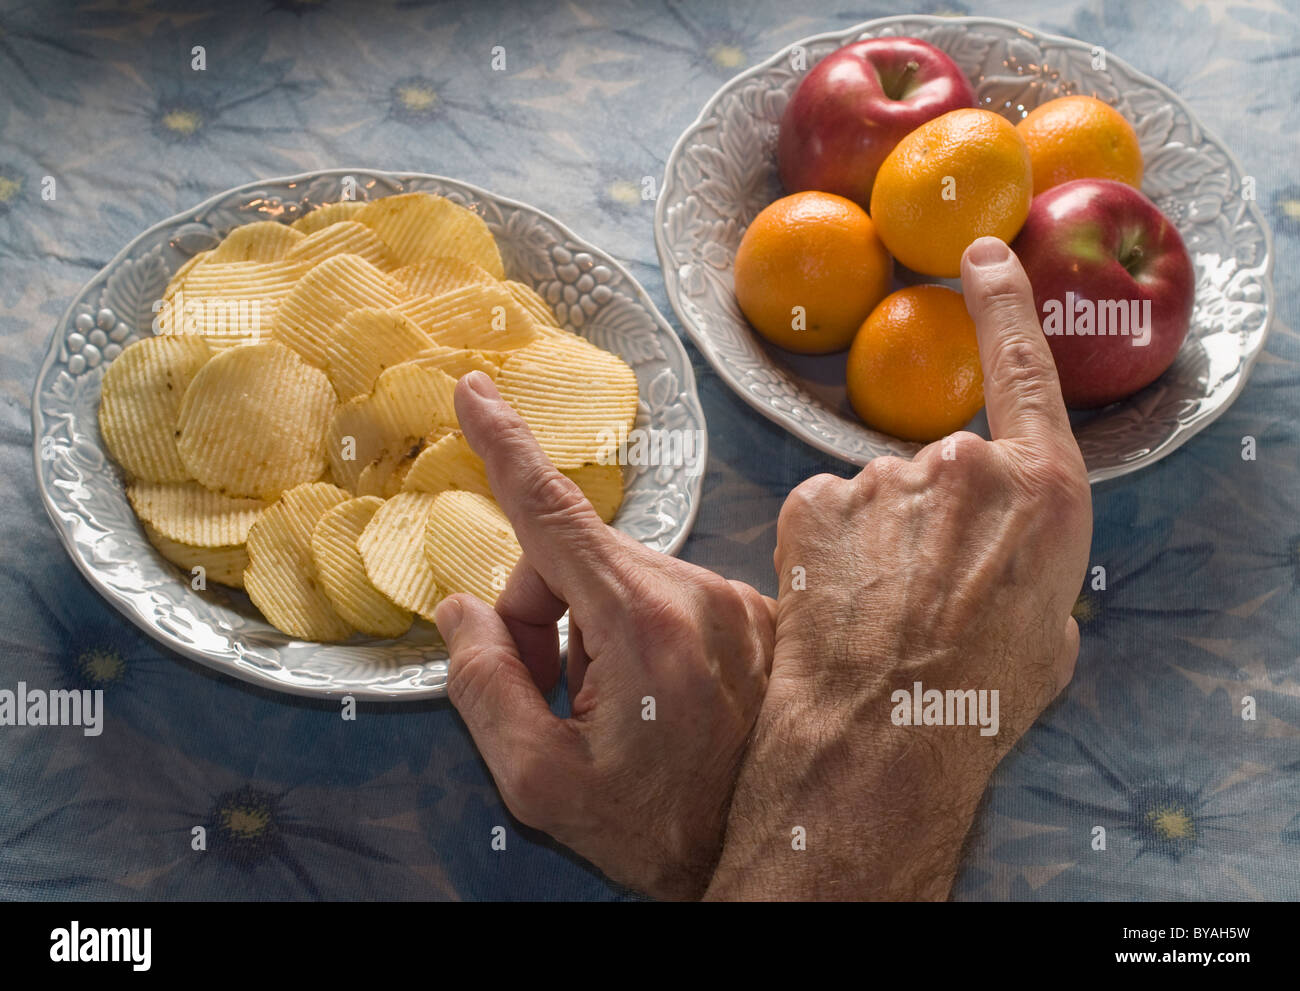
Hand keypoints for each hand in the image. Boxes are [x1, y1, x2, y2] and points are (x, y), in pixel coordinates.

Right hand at [435, 372, 774, 899]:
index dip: (505, 450)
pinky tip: (650, 704)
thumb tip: (464, 610)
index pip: (555, 515)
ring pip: (620, 582)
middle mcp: (704, 597)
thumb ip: (483, 686)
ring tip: (603, 714)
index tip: (477, 393)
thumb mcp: (539, 782)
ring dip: (588, 634)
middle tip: (538, 694)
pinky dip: (636, 638)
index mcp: (647, 626)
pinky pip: (667, 600)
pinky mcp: (758, 619)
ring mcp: (739, 606)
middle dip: (536, 617)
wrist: (777, 869)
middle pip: (576, 562)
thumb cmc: (658, 835)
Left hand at [706, 236, 1092, 900]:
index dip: (1004, 305)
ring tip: (879, 614)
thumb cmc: (983, 699)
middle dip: (934, 520)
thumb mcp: (1050, 629)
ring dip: (880, 540)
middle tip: (925, 596)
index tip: (982, 255)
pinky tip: (837, 604)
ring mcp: (880, 480)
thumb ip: (1029, 559)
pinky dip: (830, 551)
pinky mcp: (811, 503)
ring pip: (880, 495)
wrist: (884, 736)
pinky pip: (827, 513)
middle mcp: (962, 465)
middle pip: (944, 467)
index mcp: (1040, 490)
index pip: (1024, 367)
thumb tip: (1002, 549)